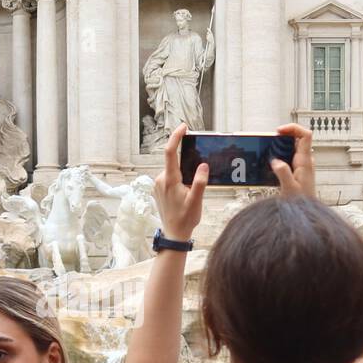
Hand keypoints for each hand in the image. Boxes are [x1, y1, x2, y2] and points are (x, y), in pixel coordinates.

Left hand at [153, 123, 206, 242]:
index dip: (176, 137)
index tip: (183, 127)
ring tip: (192, 187)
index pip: (170, 153)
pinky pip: (170, 177)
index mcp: (169, 180)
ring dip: (183, 171)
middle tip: (198, 165)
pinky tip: (186, 189)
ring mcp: (158, 185)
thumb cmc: (185, 219)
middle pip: (173, 161)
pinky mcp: (159, 190)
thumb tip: (203, 165)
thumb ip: (200, 182)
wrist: (174, 234)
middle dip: (185, 158)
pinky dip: (179, 177)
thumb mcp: (196, 201)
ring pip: (172, 170)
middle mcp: (161, 180)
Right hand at [271, 123, 316, 198]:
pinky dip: (279, 156)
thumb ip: (283, 173)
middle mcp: (305, 161)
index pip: (305, 135)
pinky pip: (288, 157)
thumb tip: (276, 161)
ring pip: (291, 147)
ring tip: (267, 151)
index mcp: (305, 161)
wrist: (306, 212)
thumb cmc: (302, 202)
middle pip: (296, 138)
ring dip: (279, 147)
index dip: (293, 128)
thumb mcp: (290, 189)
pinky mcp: (297, 170)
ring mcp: (302, 165)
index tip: (279, 131)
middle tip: (269, 141)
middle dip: (282, 137)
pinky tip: (270, 163)